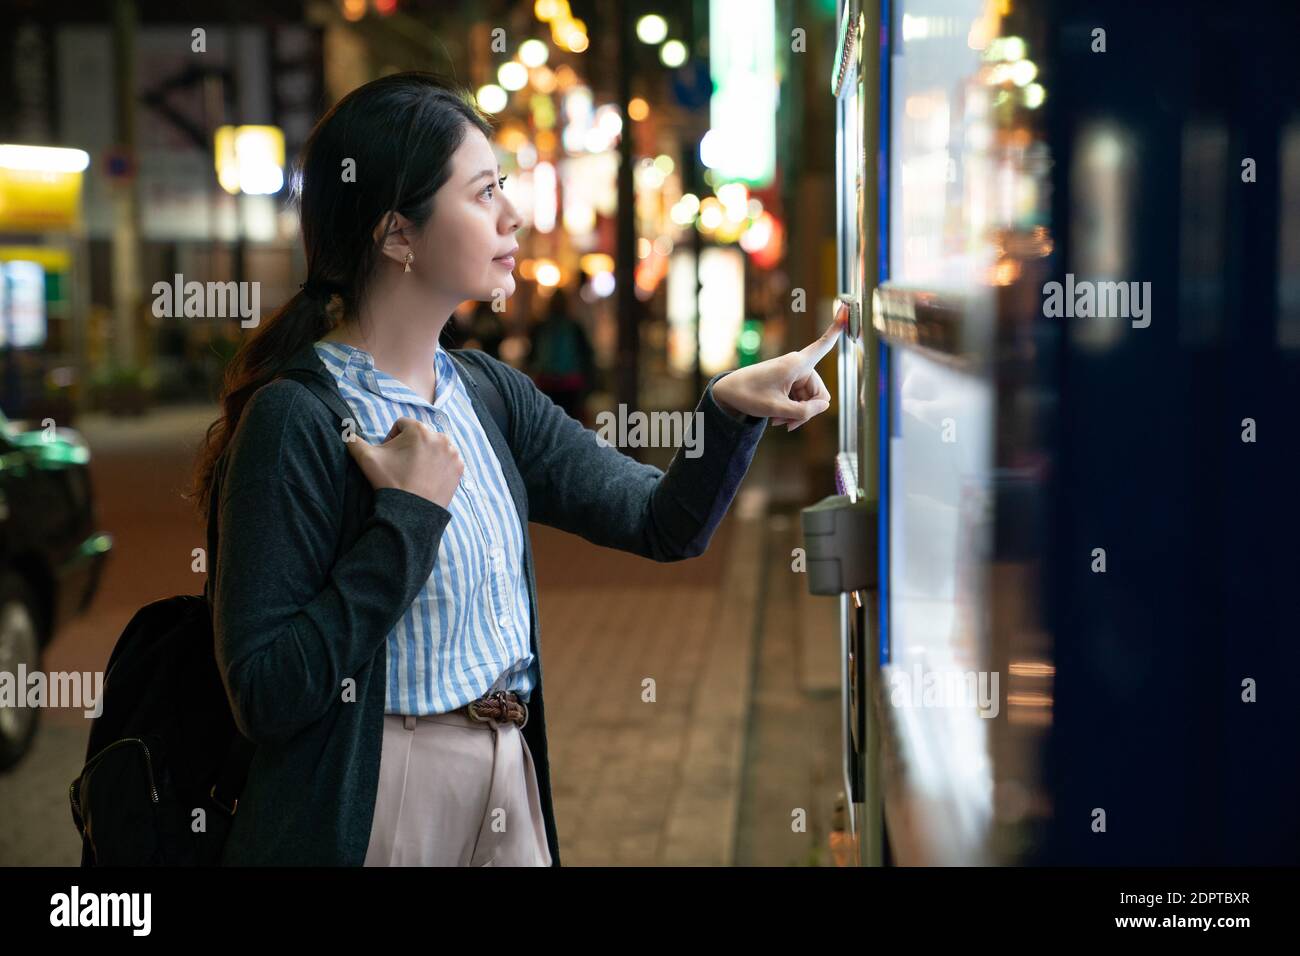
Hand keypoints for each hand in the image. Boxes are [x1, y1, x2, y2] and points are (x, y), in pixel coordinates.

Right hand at [346, 416, 463, 508]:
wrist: (410, 513)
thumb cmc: (389, 482)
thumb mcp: (366, 459)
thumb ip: (353, 440)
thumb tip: (345, 431)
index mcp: (419, 430)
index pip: (402, 425)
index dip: (392, 438)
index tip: (389, 455)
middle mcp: (440, 437)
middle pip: (420, 435)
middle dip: (410, 446)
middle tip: (402, 466)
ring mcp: (453, 453)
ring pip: (434, 446)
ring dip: (425, 454)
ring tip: (415, 472)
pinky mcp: (459, 468)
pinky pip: (447, 460)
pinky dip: (438, 465)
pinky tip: (428, 477)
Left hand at [711, 301, 845, 430]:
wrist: (727, 394)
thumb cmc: (749, 396)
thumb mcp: (777, 409)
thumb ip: (804, 412)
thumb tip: (824, 406)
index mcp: (797, 364)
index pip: (822, 345)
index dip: (836, 329)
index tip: (847, 308)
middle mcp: (799, 366)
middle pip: (819, 395)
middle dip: (805, 411)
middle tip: (787, 423)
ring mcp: (794, 375)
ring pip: (809, 401)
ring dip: (795, 413)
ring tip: (777, 420)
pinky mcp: (789, 382)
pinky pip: (801, 400)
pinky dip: (791, 411)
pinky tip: (777, 418)